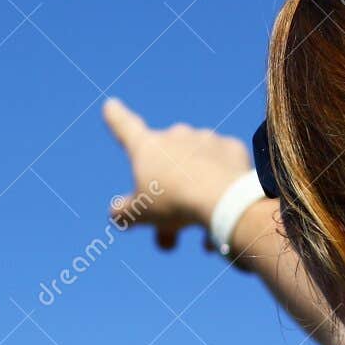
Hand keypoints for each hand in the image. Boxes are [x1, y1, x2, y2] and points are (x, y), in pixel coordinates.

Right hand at [102, 97, 253, 249]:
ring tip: (202, 235)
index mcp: (147, 147)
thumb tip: (116, 213)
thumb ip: (123, 213)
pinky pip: (221, 170)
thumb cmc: (175, 203)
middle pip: (166, 167)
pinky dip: (219, 189)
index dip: (115, 117)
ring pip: (195, 170)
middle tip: (169, 239)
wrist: (224, 197)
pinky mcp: (233, 149)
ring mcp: (205, 139)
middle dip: (166, 197)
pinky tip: (222, 214)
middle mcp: (175, 136)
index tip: (111, 105)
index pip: (125, 127)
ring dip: (194, 196)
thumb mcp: (141, 215)